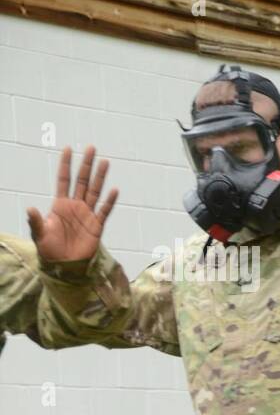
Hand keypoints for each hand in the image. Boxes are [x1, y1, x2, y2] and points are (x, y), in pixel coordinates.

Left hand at [27, 146, 118, 263]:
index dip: (66, 165)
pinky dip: (109, 201)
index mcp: (60, 204)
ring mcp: (87, 215)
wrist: (64, 265)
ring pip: (94, 191)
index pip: (64, 180)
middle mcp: (75, 206)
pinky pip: (104, 211)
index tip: (68, 149)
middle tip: (91, 148)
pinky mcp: (97, 226)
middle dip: (86, 165)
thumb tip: (29, 208)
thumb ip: (35, 220)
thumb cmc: (49, 249)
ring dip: (100, 177)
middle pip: (81, 181)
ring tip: (105, 162)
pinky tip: (114, 190)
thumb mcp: (39, 234)